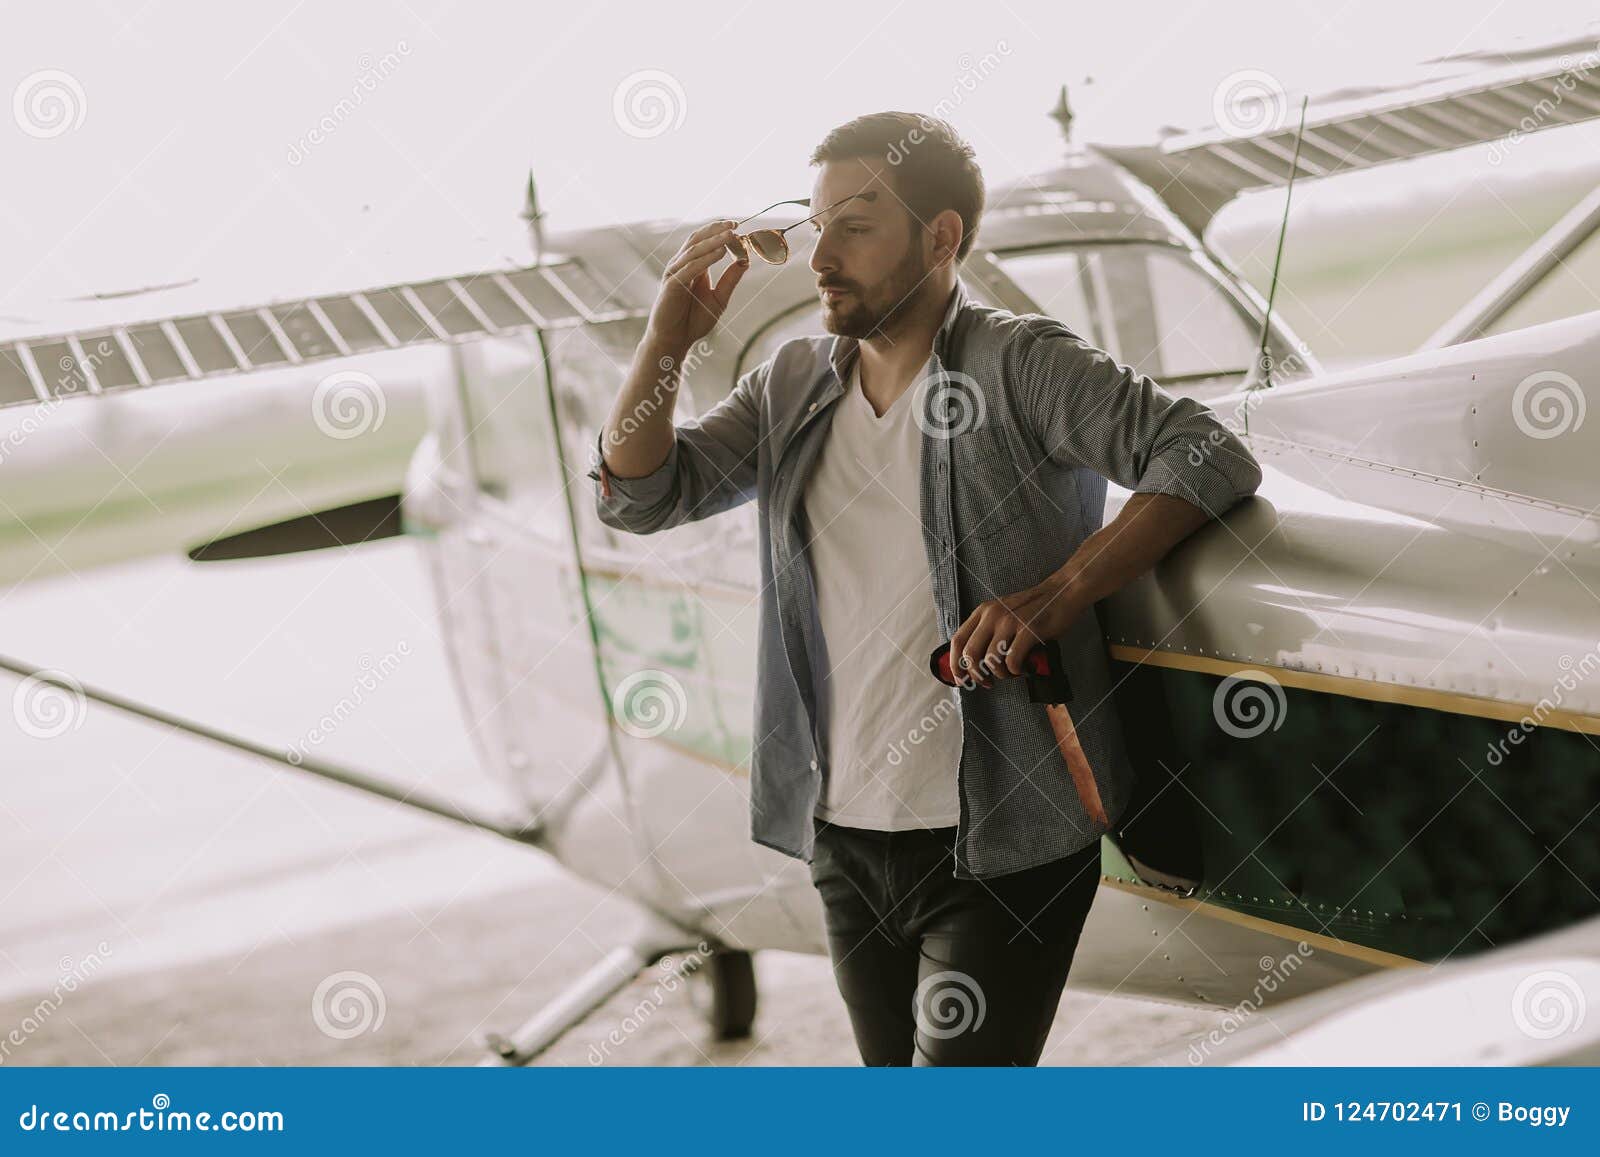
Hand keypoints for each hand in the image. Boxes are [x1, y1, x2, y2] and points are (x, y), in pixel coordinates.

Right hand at [645, 219, 748, 354]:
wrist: (675, 340)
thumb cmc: (693, 321)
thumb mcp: (719, 298)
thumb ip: (730, 280)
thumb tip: (746, 261)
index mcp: (691, 266)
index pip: (704, 241)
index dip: (719, 232)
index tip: (737, 227)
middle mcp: (681, 266)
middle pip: (697, 240)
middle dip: (716, 231)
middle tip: (734, 224)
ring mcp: (675, 274)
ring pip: (694, 251)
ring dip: (713, 241)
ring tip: (730, 235)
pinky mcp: (672, 285)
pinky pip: (690, 268)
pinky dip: (705, 259)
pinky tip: (720, 253)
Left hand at [947, 574, 1079, 689]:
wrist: (1064, 592)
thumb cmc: (1035, 608)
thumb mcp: (1005, 613)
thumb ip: (990, 631)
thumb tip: (975, 662)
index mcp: (983, 611)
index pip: (958, 640)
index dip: (955, 664)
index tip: (960, 679)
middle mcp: (992, 615)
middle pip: (970, 654)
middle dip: (976, 675)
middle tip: (987, 683)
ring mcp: (1010, 622)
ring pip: (992, 661)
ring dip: (1001, 674)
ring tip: (1012, 672)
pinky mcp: (1028, 630)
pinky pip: (1013, 661)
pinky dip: (1017, 671)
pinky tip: (1024, 667)